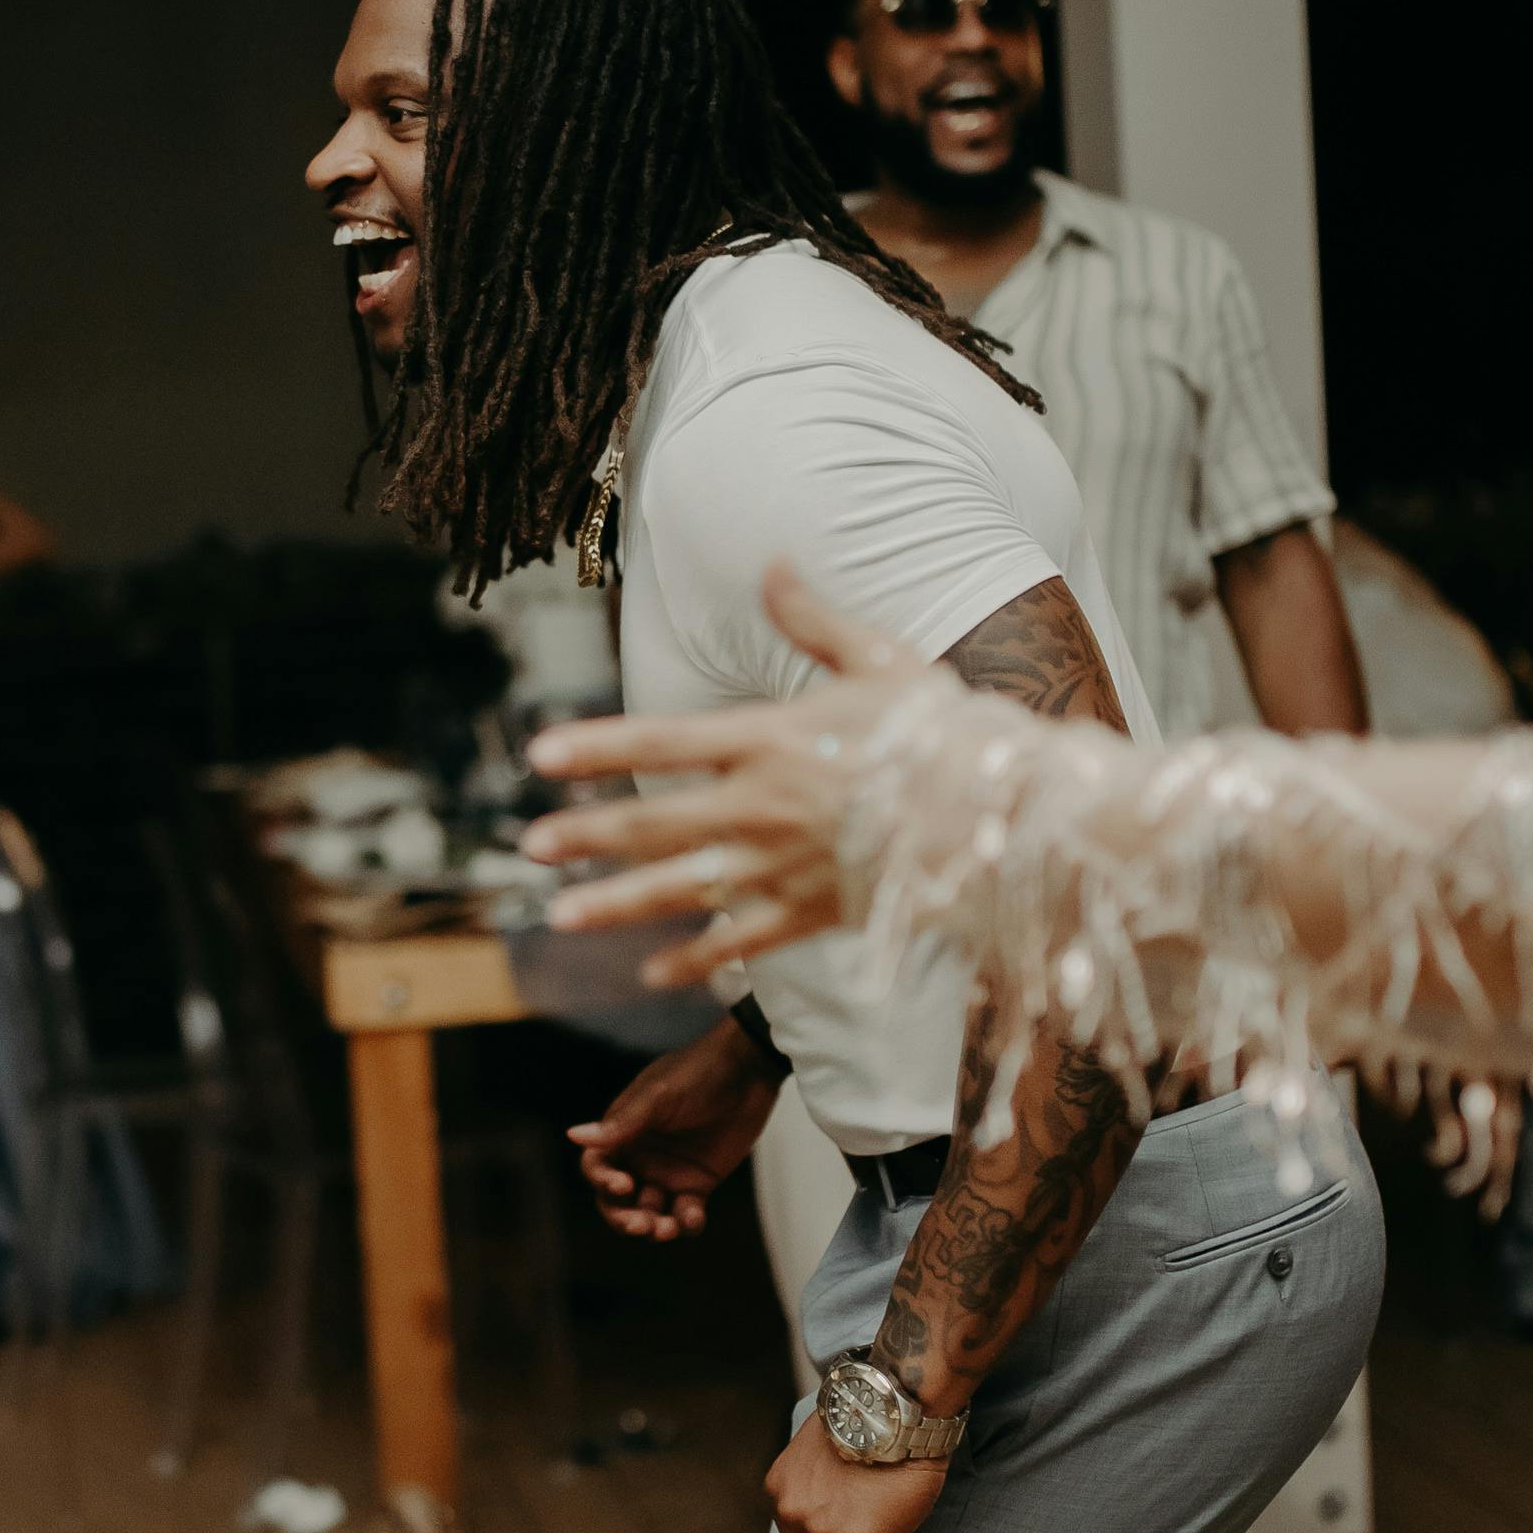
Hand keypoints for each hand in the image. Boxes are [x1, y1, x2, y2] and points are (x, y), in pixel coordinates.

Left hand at [528, 564, 944, 987]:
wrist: (1003, 811)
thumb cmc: (942, 729)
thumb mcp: (879, 658)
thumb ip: (811, 619)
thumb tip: (772, 562)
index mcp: (770, 740)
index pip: (662, 741)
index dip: (597, 747)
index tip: (539, 755)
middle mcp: (763, 807)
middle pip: (655, 823)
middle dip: (587, 835)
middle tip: (529, 846)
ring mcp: (784, 866)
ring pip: (683, 890)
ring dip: (616, 904)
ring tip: (561, 917)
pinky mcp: (814, 913)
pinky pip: (743, 940)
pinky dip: (697, 956)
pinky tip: (654, 970)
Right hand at [571, 1020, 778, 1239]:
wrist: (749, 1070)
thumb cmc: (697, 1073)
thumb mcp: (658, 1097)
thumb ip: (620, 1123)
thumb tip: (573, 1136)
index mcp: (623, 1133)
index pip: (597, 1167)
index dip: (602, 1182)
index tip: (623, 1185)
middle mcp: (640, 1156)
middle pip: (617, 1200)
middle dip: (623, 1218)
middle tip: (640, 1225)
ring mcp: (669, 1172)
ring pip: (650, 1212)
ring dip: (653, 1227)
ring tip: (666, 1229)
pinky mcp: (699, 1183)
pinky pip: (685, 1213)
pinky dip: (686, 1222)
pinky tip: (692, 1219)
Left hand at [765, 1420, 944, 1532]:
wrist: (893, 1412)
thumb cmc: (865, 1420)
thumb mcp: (817, 1449)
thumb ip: (814, 1481)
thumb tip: (834, 1497)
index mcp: (780, 1491)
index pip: (797, 1527)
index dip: (822, 1528)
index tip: (843, 1531)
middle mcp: (794, 1516)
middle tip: (869, 1524)